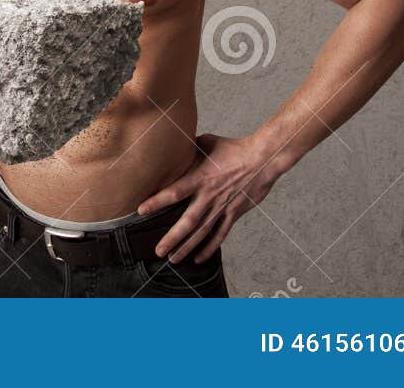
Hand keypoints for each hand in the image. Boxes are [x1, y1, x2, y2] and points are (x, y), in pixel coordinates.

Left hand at [135, 132, 283, 263]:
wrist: (263, 159)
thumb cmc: (235, 148)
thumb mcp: (208, 143)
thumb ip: (191, 147)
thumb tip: (178, 143)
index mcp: (200, 178)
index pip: (174, 192)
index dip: (156, 202)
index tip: (140, 211)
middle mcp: (209, 196)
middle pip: (188, 221)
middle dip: (172, 238)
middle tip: (158, 251)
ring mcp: (223, 207)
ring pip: (203, 232)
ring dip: (187, 247)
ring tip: (173, 259)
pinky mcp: (234, 213)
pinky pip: (221, 234)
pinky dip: (210, 248)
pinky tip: (199, 258)